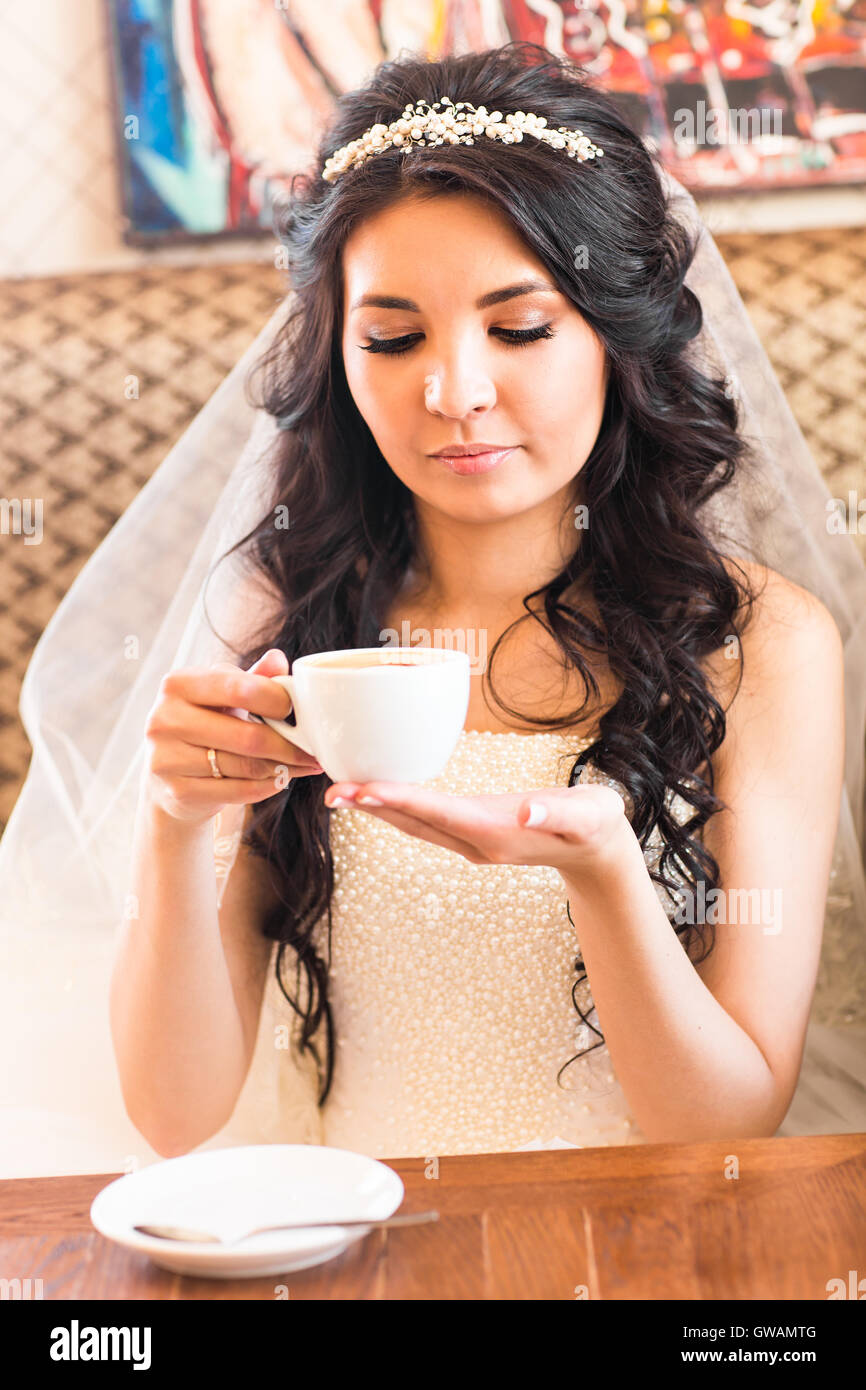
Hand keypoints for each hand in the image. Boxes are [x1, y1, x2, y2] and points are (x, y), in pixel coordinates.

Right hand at [144, 649, 322, 825]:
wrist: (166, 771)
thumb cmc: (204, 721)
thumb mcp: (222, 693)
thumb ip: (251, 677)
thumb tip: (278, 658)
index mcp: (178, 684)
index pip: (239, 689)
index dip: (276, 700)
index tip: (296, 709)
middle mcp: (165, 719)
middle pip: (248, 737)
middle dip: (288, 745)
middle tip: (313, 749)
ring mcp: (167, 759)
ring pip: (246, 767)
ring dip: (283, 767)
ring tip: (304, 764)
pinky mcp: (177, 791)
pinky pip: (238, 791)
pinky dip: (266, 786)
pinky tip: (280, 779)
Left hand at [322, 777, 634, 880]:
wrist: (598, 854)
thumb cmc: (594, 825)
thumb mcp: (587, 814)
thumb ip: (558, 812)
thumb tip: (529, 808)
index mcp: (497, 832)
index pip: (438, 813)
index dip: (398, 800)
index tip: (362, 789)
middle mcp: (476, 843)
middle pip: (415, 823)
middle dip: (373, 806)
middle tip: (332, 792)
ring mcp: (472, 844)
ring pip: (416, 826)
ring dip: (379, 810)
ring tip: (342, 793)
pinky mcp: (472, 838)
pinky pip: (426, 824)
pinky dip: (398, 808)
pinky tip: (378, 796)